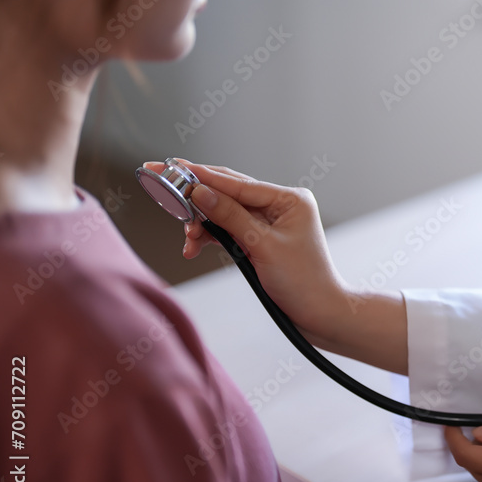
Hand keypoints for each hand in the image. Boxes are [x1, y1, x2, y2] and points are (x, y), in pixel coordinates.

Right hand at [141, 160, 347, 346]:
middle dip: (196, 198)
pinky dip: (210, 237)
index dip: (202, 176)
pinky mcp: (260, 239)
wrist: (319, 314)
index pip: (238, 183)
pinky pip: (228, 230)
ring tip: (188, 239)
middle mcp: (280, 205)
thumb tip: (199, 192)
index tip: (172, 167)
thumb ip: (230, 217)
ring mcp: (269, 222)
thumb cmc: (303, 282)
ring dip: (202, 224)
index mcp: (289, 199)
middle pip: (228, 193)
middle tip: (163, 191)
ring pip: (224, 213)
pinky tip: (194, 246)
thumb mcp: (262, 246)